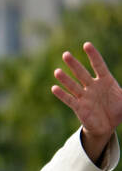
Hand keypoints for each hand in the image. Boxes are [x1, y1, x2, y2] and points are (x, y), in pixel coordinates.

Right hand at [51, 42, 121, 163]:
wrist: (108, 125)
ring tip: (57, 71)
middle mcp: (93, 86)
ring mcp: (85, 96)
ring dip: (65, 79)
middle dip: (74, 64)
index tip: (86, 45)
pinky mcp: (79, 107)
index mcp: (106, 81)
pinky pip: (69, 99)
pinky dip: (62, 94)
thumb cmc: (118, 110)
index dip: (93, 55)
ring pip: (73, 85)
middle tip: (66, 54)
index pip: (98, 65)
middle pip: (82, 73)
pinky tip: (55, 88)